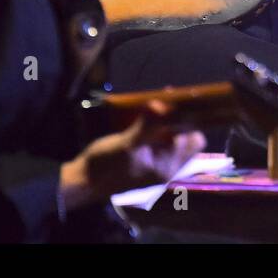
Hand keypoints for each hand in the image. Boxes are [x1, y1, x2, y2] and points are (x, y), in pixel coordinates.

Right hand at [60, 109, 205, 210]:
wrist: (83, 180)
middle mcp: (167, 166)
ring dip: (168, 120)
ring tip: (157, 102)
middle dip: (179, 118)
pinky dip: (157, 126)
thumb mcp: (127, 144)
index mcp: (169, 166)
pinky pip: (160, 139)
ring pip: (172, 136)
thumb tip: (161, 104)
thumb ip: (147, 125)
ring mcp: (157, 163)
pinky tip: (148, 113)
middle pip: (186, 138)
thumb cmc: (106, 165)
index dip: (190, 121)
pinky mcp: (146, 157)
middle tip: (167, 97)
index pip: (195, 141)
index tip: (180, 101)